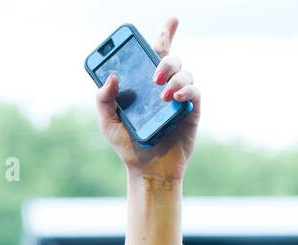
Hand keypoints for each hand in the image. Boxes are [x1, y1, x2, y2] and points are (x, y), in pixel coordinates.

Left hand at [95, 17, 199, 180]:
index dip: (166, 33)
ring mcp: (179, 97)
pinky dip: (186, 91)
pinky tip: (175, 98)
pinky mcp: (190, 111)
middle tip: (154, 76)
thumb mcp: (107, 122)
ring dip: (174, 79)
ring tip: (163, 96)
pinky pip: (194, 92)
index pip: (155, 52)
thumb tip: (111, 76)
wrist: (147, 170)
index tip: (172, 21)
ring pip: (184, 73)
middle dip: (165, 60)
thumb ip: (103, 99)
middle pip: (171, 58)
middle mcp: (164, 86)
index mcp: (145, 83)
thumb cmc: (127, 145)